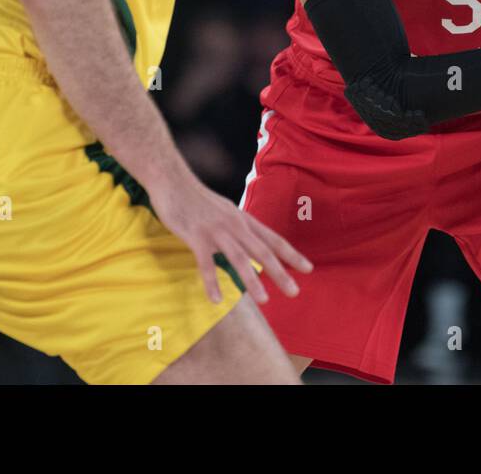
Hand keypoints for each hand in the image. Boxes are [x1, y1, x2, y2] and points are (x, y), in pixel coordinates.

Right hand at [149, 169, 312, 304]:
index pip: (273, 239)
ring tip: (264, 300)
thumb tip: (249, 242)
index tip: (307, 269)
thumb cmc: (197, 197)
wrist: (172, 179)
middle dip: (280, 273)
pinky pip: (206, 264)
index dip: (291, 254)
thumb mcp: (225, 210)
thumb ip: (237, 226)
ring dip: (252, 281)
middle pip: (262, 251)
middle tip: (294, 292)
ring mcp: (216, 230)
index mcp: (243, 219)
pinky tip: (216, 300)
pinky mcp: (196, 236)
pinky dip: (212, 283)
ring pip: (239, 258)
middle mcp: (235, 224)